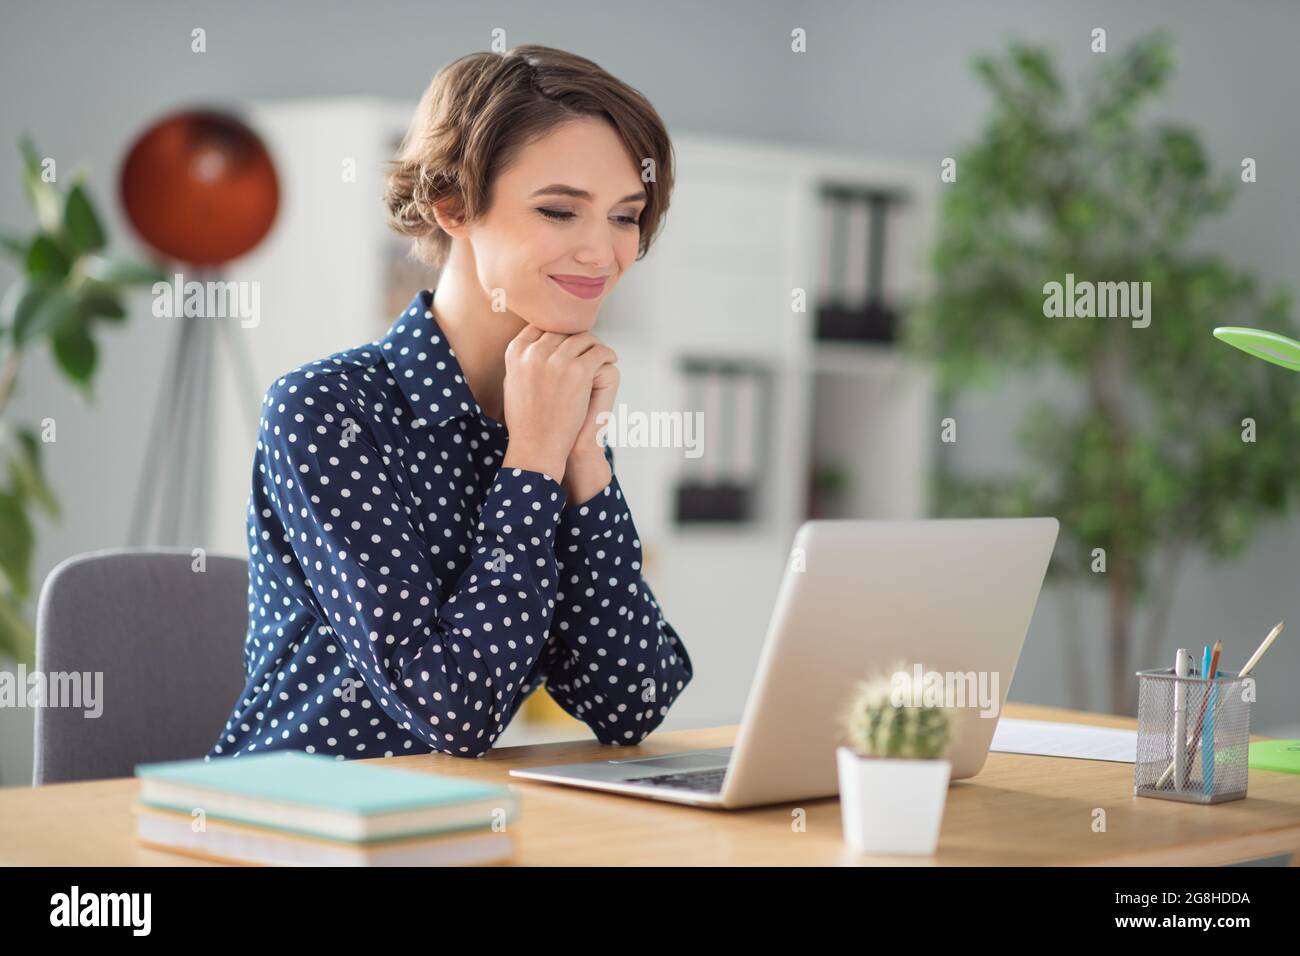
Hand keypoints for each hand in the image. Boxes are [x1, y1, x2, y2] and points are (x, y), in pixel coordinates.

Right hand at [499, 326, 616, 483]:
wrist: (536, 445)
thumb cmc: (525, 419)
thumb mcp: (513, 381)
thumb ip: (523, 359)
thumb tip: (535, 340)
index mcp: (516, 351)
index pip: (541, 326)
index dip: (557, 331)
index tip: (567, 339)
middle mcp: (535, 351)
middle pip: (563, 330)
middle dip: (575, 338)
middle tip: (587, 347)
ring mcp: (558, 359)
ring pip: (583, 338)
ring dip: (593, 345)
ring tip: (601, 354)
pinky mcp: (579, 370)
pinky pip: (599, 351)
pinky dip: (607, 354)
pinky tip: (610, 360)